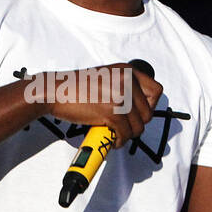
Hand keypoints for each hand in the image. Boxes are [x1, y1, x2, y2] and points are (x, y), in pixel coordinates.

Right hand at [44, 62, 161, 148]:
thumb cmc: (76, 86)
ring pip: (138, 127)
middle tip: (125, 126)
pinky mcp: (112, 112)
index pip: (156, 91)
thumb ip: (123, 85)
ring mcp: (120, 96)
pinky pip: (125, 134)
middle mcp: (126, 81)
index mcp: (126, 70)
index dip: (150, 105)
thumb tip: (137, 105)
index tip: (140, 112)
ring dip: (128, 135)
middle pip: (148, 113)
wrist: (55, 91)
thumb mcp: (106, 76)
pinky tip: (112, 139)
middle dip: (136, 124)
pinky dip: (119, 141)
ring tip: (117, 134)